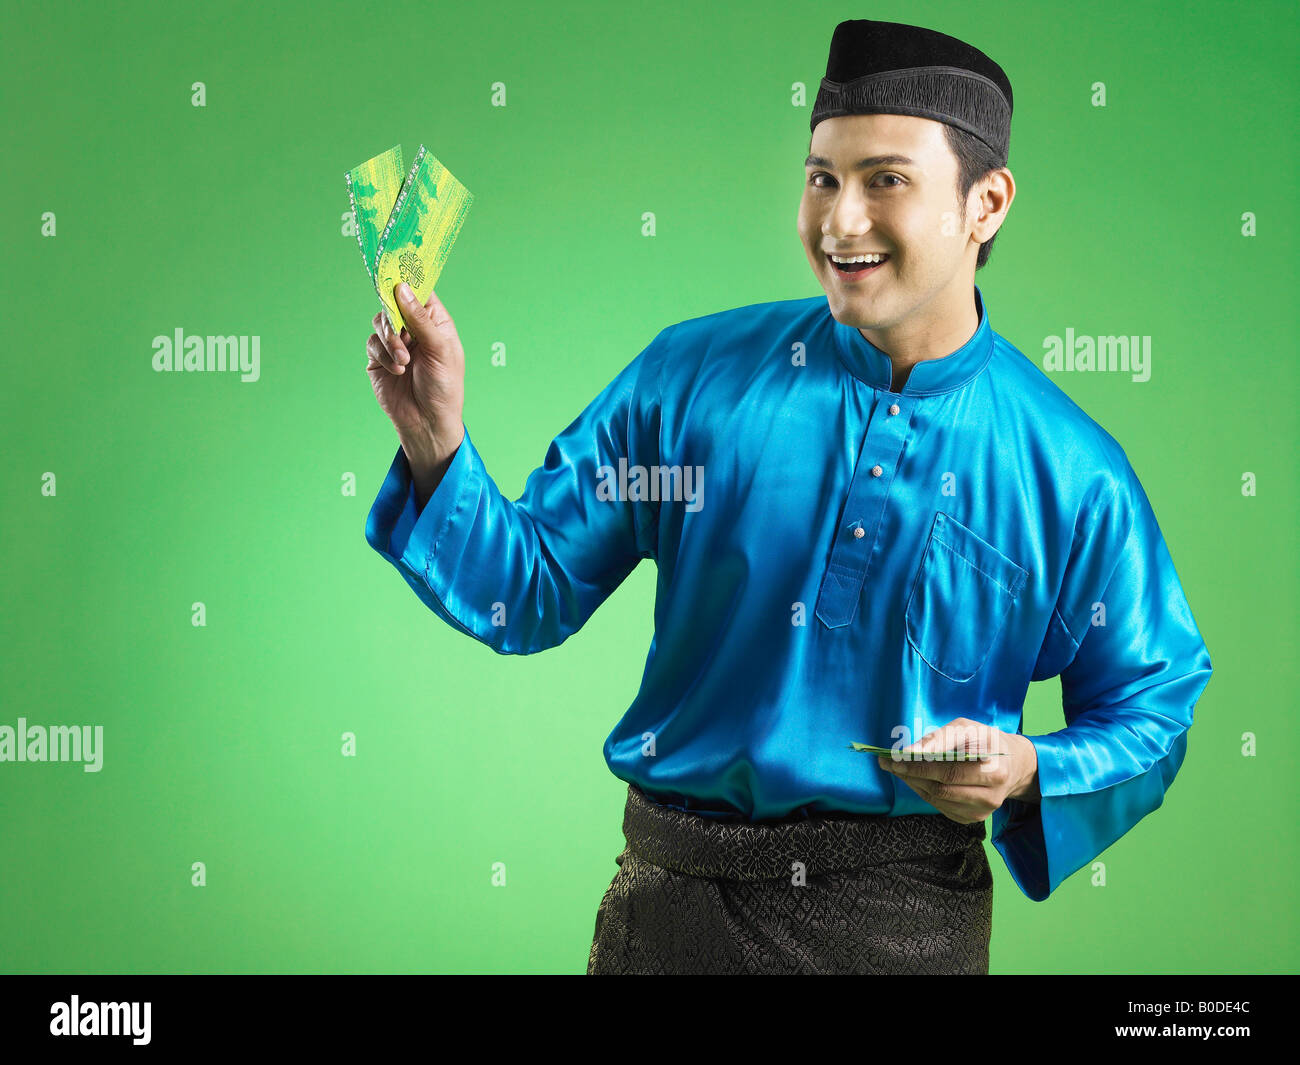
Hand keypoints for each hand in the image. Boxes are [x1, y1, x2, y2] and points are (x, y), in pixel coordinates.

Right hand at [366, 283, 465, 455]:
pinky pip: (372, 344)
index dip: (408, 281)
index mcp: (435, 321)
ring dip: (389, 341)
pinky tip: (397, 370)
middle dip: (395, 319)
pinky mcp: (379, 358)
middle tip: (401, 335)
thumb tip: (402, 288)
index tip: (395, 274)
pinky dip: (383, 355)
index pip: (420, 291)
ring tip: (403, 362)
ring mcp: (395, 342)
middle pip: (393, 303)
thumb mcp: (440, 350)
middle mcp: (414, 328)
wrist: (427, 422)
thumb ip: (420, 319)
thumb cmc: (444, 387)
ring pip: (380, 322)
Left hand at [876, 717, 1039, 824]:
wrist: (1012, 765)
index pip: (950, 771)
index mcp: (994, 770)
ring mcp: (982, 810)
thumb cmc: (986, 741)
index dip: (920, 765)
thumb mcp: (969, 728)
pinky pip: (941, 807)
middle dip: (911, 774)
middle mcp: (991, 795)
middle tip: (888, 763)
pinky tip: (914, 779)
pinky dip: (923, 792)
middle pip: (941, 788)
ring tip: (898, 769)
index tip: (896, 757)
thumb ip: (941, 737)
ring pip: (938, 799)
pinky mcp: (973, 818)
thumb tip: (911, 750)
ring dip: (913, 783)